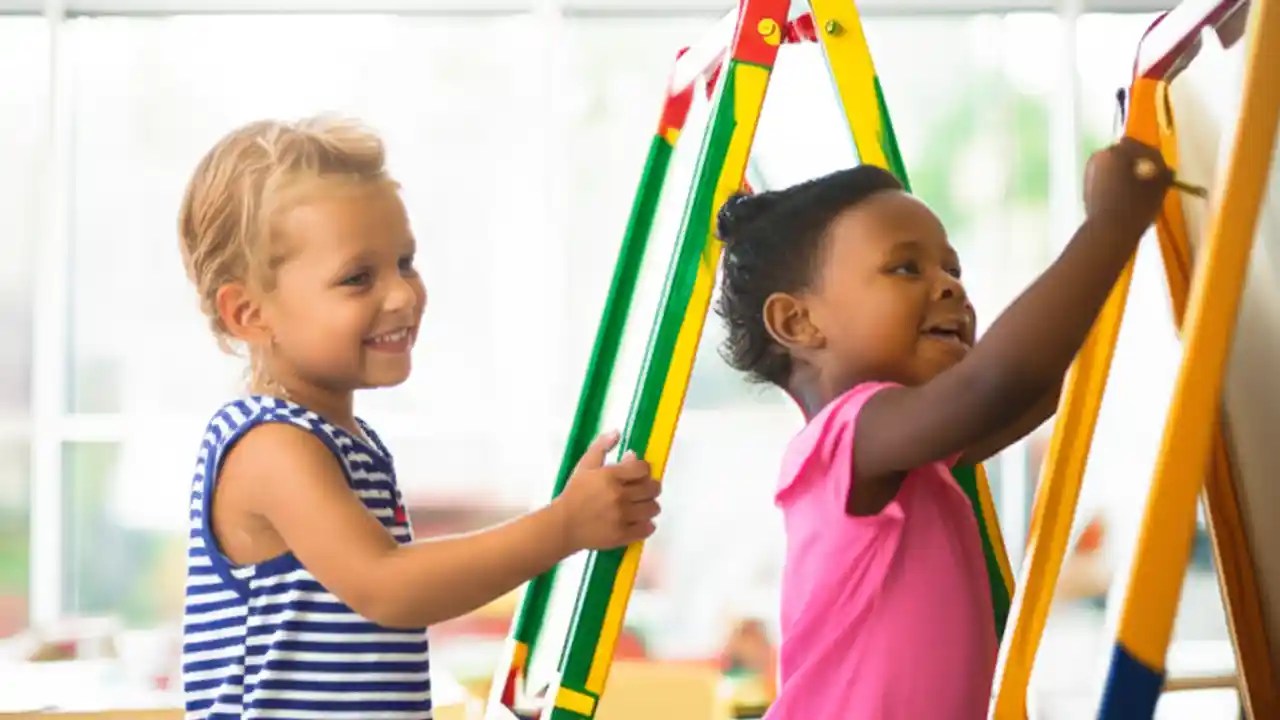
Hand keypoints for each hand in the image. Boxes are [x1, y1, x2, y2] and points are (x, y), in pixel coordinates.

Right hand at [553, 430, 660, 552]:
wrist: (563, 525)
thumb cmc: (574, 495)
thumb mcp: (585, 466)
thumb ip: (601, 447)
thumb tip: (617, 433)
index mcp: (610, 476)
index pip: (643, 468)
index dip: (643, 469)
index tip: (639, 473)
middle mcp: (619, 496)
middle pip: (652, 488)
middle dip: (650, 487)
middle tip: (642, 490)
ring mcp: (622, 517)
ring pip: (653, 508)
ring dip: (649, 505)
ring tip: (640, 505)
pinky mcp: (623, 535)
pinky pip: (648, 528)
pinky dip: (647, 524)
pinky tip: (638, 520)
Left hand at [1083, 138, 1172, 234]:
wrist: (1108, 232)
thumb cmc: (1135, 207)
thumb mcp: (1157, 188)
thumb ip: (1163, 173)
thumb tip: (1166, 171)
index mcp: (1115, 152)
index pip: (1138, 146)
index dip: (1153, 157)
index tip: (1162, 169)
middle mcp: (1098, 158)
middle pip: (1123, 155)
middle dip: (1138, 164)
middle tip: (1153, 177)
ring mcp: (1089, 173)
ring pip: (1113, 168)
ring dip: (1127, 174)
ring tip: (1142, 189)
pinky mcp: (1086, 189)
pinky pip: (1106, 180)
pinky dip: (1117, 184)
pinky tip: (1128, 197)